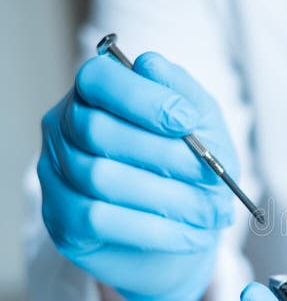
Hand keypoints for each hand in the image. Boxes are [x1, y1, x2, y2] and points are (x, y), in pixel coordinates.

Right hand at [38, 52, 237, 300]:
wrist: (185, 230)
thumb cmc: (191, 169)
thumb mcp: (205, 129)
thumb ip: (186, 96)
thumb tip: (152, 64)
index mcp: (99, 93)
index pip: (99, 79)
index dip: (142, 98)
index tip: (188, 121)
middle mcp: (66, 127)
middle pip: (99, 131)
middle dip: (166, 156)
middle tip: (214, 179)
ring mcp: (56, 173)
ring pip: (101, 178)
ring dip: (171, 198)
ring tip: (215, 213)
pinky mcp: (62, 220)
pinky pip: (100, 219)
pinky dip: (157, 229)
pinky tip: (195, 236)